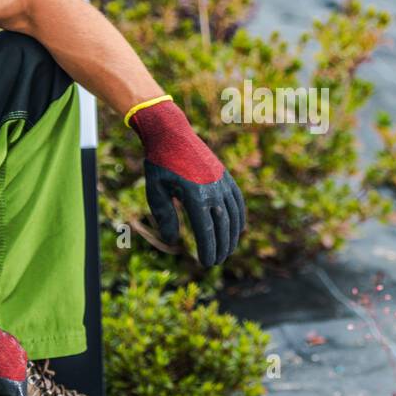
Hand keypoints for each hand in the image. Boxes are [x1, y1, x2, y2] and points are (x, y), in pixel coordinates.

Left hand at [129, 99, 245, 266]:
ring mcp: (222, 181)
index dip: (208, 248)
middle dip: (221, 246)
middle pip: (222, 226)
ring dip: (232, 235)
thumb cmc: (159, 163)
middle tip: (217, 262)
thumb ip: (165, 216)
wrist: (171, 133)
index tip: (206, 262)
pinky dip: (239, 216)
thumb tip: (173, 240)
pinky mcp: (225, 176)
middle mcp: (213, 189)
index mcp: (195, 195)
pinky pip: (237, 200)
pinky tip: (238, 228)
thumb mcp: (155, 190)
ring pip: (233, 215)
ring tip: (228, 250)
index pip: (206, 230)